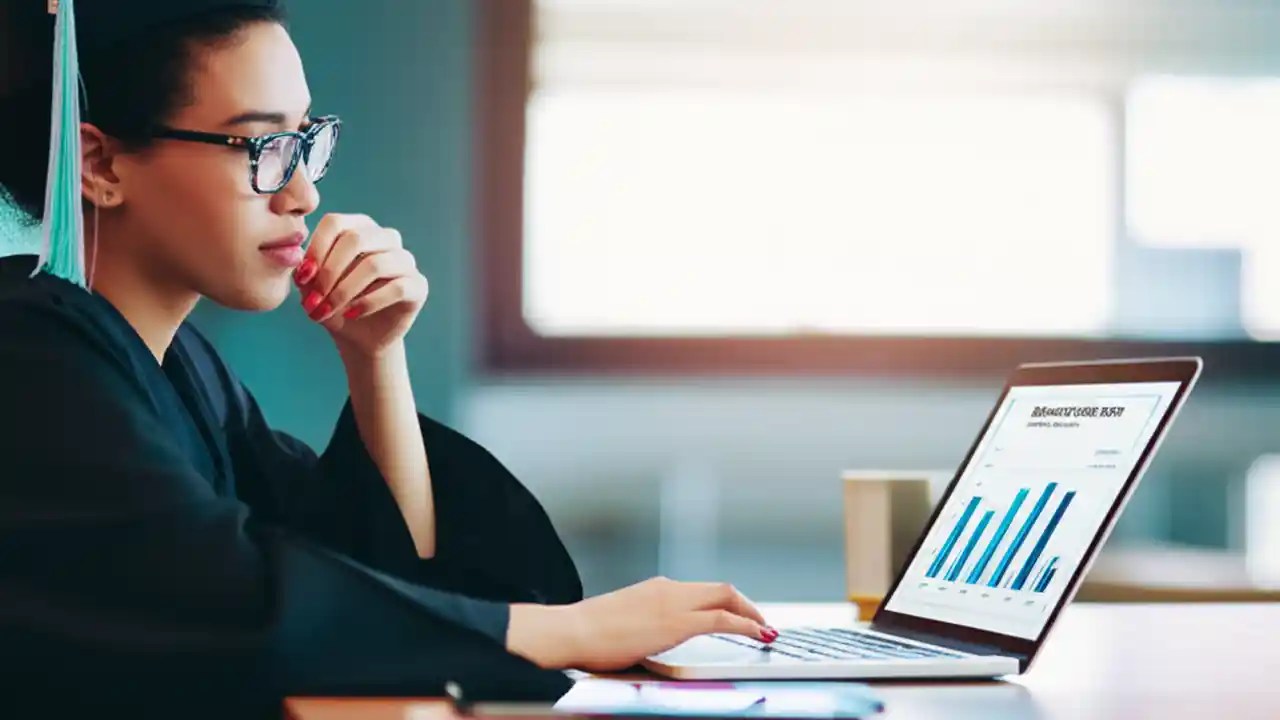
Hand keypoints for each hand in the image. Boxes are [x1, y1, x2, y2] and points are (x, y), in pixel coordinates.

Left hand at [293, 213, 428, 357]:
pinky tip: (352, 314)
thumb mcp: (313, 287)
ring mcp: (405, 260)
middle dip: (330, 272)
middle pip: (356, 239)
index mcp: (359, 227)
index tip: (302, 279)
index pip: (336, 223)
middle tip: (314, 300)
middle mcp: (386, 238)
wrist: (360, 339)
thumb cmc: (336, 305)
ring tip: (327, 310)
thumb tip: (302, 265)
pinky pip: (396, 287)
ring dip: (345, 290)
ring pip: (375, 264)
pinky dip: (369, 302)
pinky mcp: (418, 285)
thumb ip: (306, 271)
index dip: (316, 249)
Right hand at [506, 577, 777, 670]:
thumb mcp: (623, 622)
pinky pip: (721, 619)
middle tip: (760, 622)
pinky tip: (757, 634)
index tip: (738, 614)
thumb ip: (645, 625)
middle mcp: (668, 588)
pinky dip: (745, 624)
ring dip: (749, 613)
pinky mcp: (676, 622)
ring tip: (764, 629)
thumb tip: (651, 639)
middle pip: (720, 588)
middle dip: (745, 604)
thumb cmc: (587, 633)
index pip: (701, 590)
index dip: (726, 601)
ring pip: (725, 597)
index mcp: (655, 589)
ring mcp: (673, 602)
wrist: (571, 631)